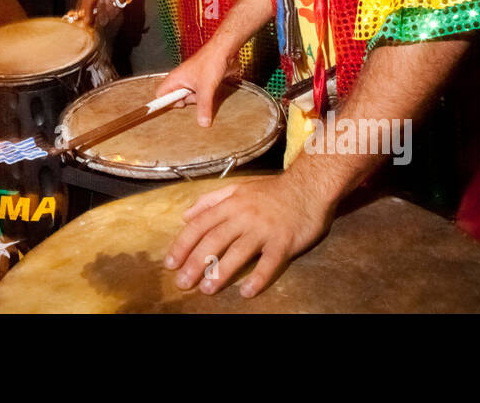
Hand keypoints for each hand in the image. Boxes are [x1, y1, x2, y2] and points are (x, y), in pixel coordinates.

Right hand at [155, 46, 229, 126]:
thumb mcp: (206, 88)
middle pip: (176, 99)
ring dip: (197, 100)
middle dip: (186, 102)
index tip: (167, 111)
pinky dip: (204, 97)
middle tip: (194, 99)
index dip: (163, 103)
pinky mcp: (202, 82)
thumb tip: (202, 122)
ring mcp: (192, 81)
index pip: (161, 95)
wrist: (224, 51)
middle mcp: (181, 80)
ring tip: (206, 93)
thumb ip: (203, 107)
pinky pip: (199, 95)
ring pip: (189, 98)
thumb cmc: (211, 60)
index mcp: (175, 79)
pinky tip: (211, 92)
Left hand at [163, 172, 334, 297]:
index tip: (170, 263)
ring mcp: (264, 229)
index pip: (200, 225)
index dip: (183, 244)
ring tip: (207, 289)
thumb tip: (185, 215)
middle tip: (182, 282)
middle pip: (215, 240)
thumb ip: (211, 201)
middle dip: (196, 262)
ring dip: (221, 271)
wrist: (309, 186)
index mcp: (231, 204)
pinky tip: (247, 292)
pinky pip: (270, 263)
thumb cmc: (272, 191)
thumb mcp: (238, 188)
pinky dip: (259, 278)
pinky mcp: (284, 241)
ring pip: (239, 252)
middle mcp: (245, 216)